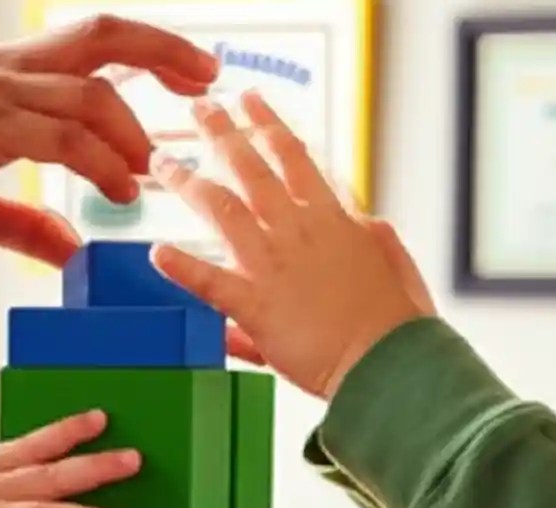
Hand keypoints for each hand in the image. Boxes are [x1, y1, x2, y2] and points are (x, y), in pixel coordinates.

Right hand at [0, 15, 218, 266]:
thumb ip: (30, 225)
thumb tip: (72, 250)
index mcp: (3, 73)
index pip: (90, 41)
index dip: (148, 49)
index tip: (189, 74)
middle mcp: (3, 67)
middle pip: (104, 36)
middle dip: (165, 52)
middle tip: (210, 79)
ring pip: (93, 92)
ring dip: (134, 132)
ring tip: (153, 174)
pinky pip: (67, 136)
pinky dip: (103, 162)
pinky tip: (122, 190)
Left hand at [149, 93, 435, 398]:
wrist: (390, 360)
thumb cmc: (397, 320)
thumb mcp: (391, 259)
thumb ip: (367, 233)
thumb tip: (357, 218)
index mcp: (331, 218)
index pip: (294, 157)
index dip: (267, 125)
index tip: (248, 101)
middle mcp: (297, 231)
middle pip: (251, 169)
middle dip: (221, 133)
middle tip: (198, 110)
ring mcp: (272, 266)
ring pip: (221, 209)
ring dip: (188, 182)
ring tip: (163, 162)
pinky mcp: (254, 306)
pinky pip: (209, 281)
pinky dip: (181, 266)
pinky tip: (157, 252)